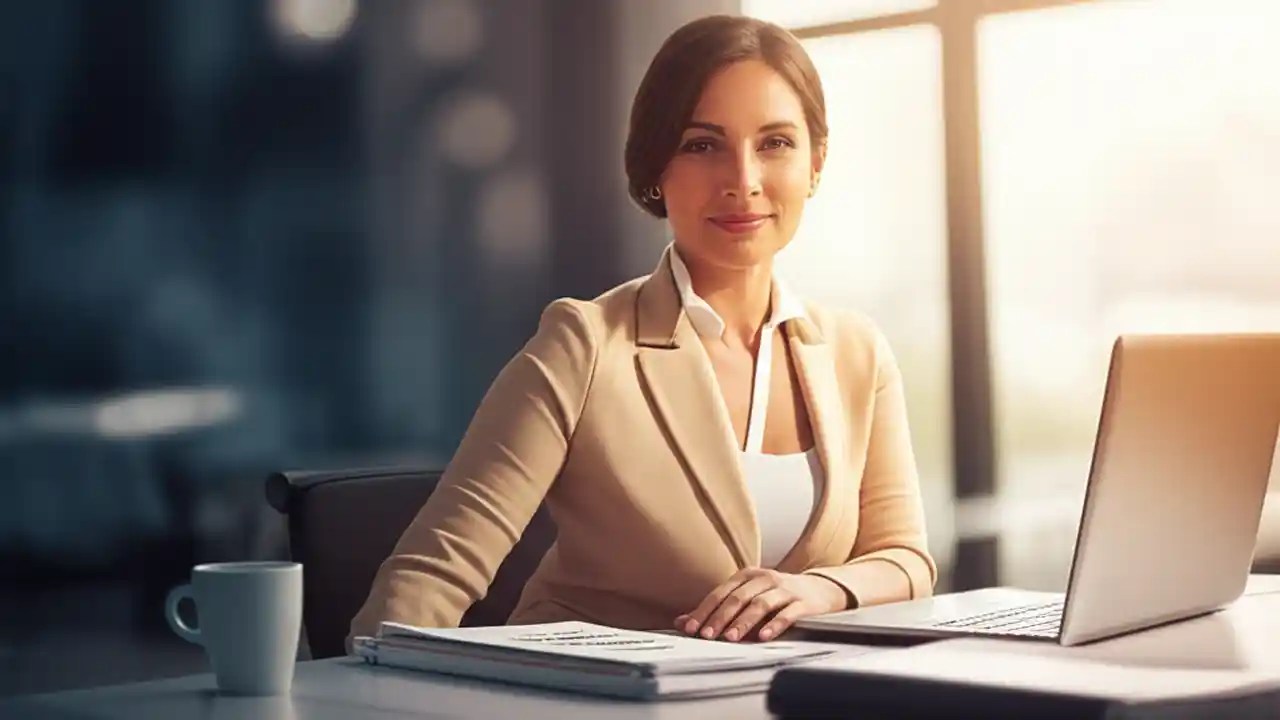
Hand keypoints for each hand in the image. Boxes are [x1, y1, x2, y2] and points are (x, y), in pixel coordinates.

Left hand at [674, 568, 847, 642]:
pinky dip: (774, 625)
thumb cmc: (778, 596)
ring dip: (743, 622)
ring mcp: (784, 589)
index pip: (720, 593)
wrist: (821, 590)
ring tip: (731, 637)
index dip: (704, 610)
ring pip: (760, 604)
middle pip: (737, 598)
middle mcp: (764, 578)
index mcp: (747, 576)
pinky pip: (787, 613)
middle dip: (720, 618)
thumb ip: (717, 610)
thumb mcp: (747, 597)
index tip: (691, 628)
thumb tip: (683, 622)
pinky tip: (764, 637)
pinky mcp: (803, 603)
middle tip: (707, 635)